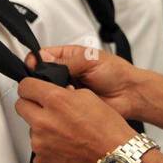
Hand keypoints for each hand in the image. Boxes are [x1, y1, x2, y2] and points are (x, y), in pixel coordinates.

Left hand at [16, 77, 134, 162]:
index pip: (25, 86)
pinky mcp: (43, 162)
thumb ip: (65, 93)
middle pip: (21, 107)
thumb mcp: (89, 97)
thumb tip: (57, 92)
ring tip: (65, 133)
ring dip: (43, 129)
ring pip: (31, 130)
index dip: (31, 87)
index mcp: (55, 101)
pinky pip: (38, 152)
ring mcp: (41, 144)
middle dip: (32, 106)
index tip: (34, 90)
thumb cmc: (108, 131)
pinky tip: (64, 148)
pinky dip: (48, 150)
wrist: (116, 158)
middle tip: (47, 110)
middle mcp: (44, 122)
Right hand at [28, 46, 144, 119]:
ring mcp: (66, 90)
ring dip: (53, 92)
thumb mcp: (90, 59)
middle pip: (41, 76)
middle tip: (52, 81)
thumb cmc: (116, 73)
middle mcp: (64, 72)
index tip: (32, 66)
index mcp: (67, 56)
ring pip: (47, 92)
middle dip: (43, 79)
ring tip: (65, 90)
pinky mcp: (70, 105)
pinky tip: (68, 102)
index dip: (35, 61)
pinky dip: (60, 105)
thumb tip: (44, 59)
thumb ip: (67, 61)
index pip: (42, 56)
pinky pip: (57, 106)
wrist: (130, 94)